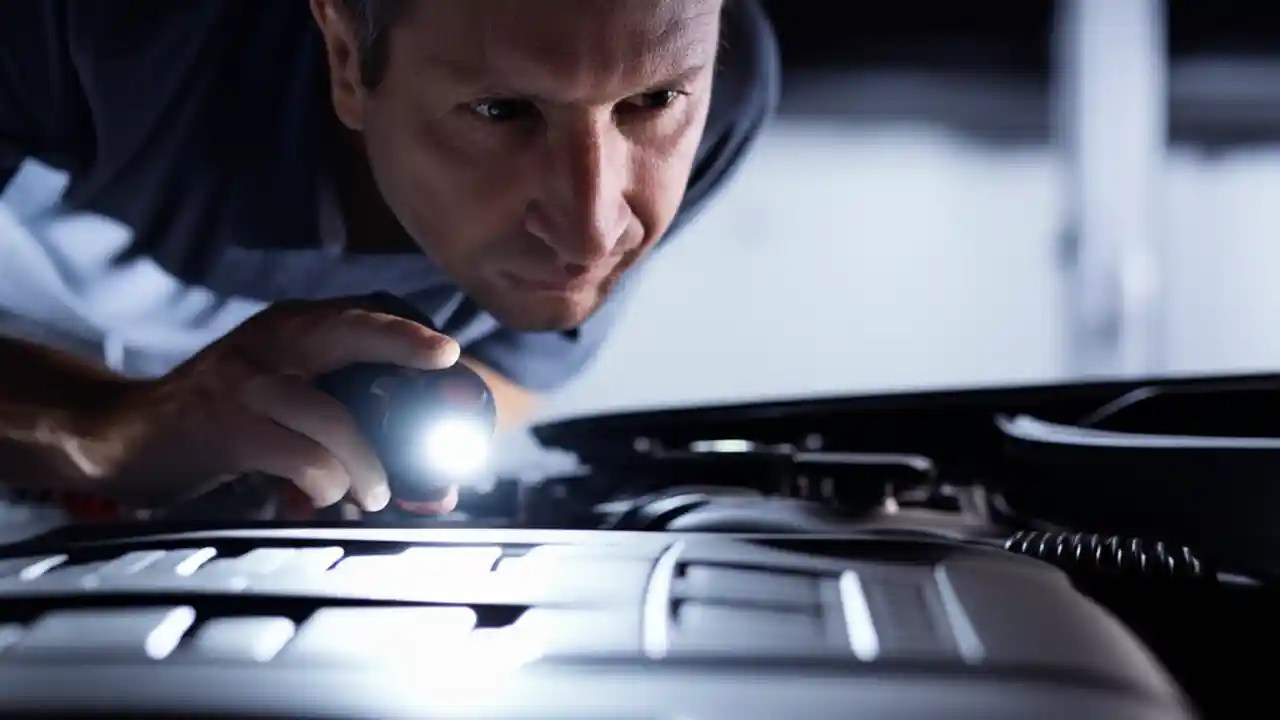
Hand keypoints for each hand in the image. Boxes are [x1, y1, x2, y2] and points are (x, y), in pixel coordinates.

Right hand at [82, 299, 460, 511]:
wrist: (124, 435)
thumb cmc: (220, 419)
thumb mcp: (275, 389)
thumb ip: (335, 409)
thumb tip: (415, 467)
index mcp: (288, 329)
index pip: (357, 315)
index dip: (406, 331)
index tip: (450, 353)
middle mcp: (270, 343)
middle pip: (349, 332)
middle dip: (403, 344)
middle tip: (444, 361)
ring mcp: (246, 383)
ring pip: (334, 418)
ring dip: (368, 465)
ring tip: (377, 494)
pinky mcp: (225, 428)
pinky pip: (299, 458)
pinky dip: (326, 482)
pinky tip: (326, 495)